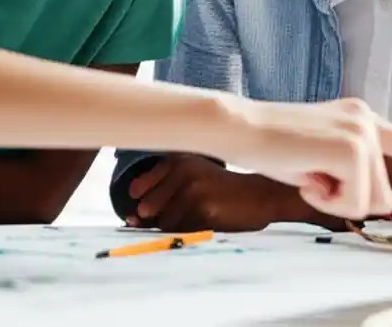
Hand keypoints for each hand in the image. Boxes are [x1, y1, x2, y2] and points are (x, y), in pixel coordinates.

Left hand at [126, 155, 279, 231]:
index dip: (143, 202)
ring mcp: (192, 191)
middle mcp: (181, 172)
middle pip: (148, 208)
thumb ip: (160, 193)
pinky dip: (190, 232)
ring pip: (164, 222)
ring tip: (202, 213)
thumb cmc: (222, 189)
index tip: (159, 206)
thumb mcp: (192, 177)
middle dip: (160, 218)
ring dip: (178, 226)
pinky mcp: (203, 210)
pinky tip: (208, 219)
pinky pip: (182, 231)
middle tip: (188, 211)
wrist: (260, 195)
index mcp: (176, 160)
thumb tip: (131, 218)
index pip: (138, 188)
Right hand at [216, 98, 391, 220]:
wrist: (240, 128)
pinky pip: (354, 199)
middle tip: (341, 189)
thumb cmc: (273, 147)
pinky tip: (304, 178)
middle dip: (375, 201)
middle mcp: (368, 119)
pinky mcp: (352, 147)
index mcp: (363, 117)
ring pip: (373, 199)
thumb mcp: (323, 157)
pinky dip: (326, 200)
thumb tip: (380, 202)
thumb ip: (357, 170)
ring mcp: (362, 132)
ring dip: (337, 200)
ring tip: (307, 177)